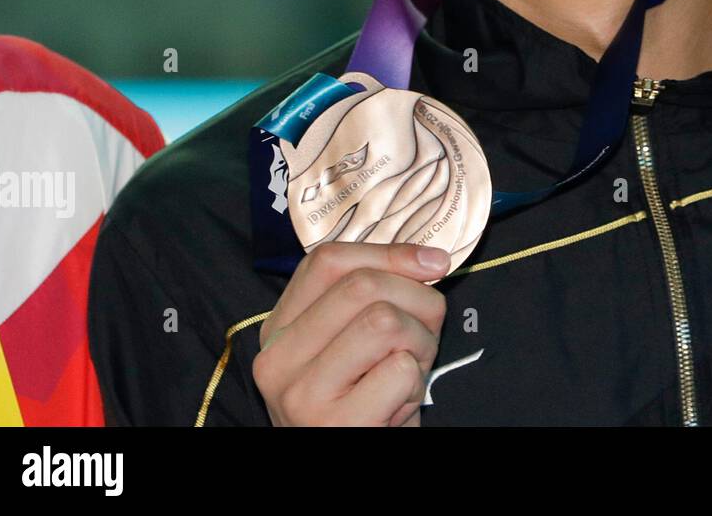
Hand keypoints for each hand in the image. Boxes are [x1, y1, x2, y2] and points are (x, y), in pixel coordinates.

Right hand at [253, 241, 449, 425]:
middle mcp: (278, 360)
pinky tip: (401, 403)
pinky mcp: (336, 424)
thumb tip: (429, 259)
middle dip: (417, 300)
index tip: (433, 263)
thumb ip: (373, 298)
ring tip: (411, 370)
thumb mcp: (357, 343)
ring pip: (384, 321)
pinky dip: (417, 383)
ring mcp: (301, 395)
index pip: (327, 261)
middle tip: (425, 334)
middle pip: (361, 285)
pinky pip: (400, 370)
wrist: (354, 458)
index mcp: (279, 331)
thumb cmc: (367, 401)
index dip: (388, 253)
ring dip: (420, 343)